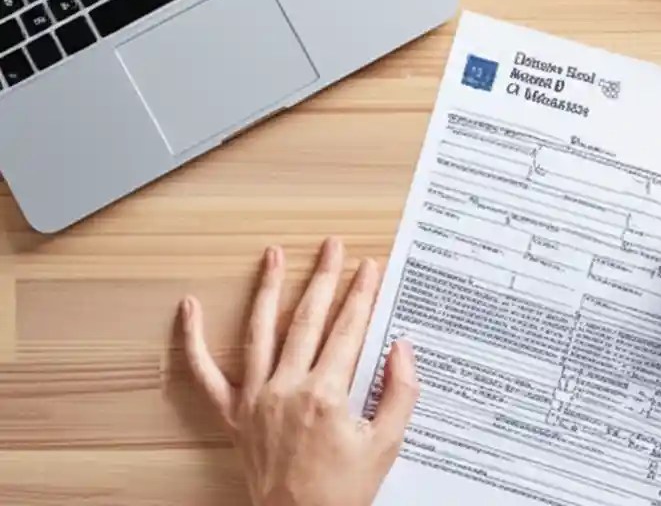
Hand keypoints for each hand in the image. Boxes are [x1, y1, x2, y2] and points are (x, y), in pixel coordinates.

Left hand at [180, 238, 419, 505]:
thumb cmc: (342, 492)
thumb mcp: (386, 444)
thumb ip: (400, 392)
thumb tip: (402, 349)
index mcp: (327, 395)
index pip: (348, 330)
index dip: (361, 295)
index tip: (369, 268)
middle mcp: (288, 389)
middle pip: (308, 320)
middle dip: (324, 278)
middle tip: (333, 247)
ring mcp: (257, 399)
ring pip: (260, 332)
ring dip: (268, 289)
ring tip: (273, 256)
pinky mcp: (235, 415)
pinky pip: (206, 375)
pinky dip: (193, 341)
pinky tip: (190, 309)